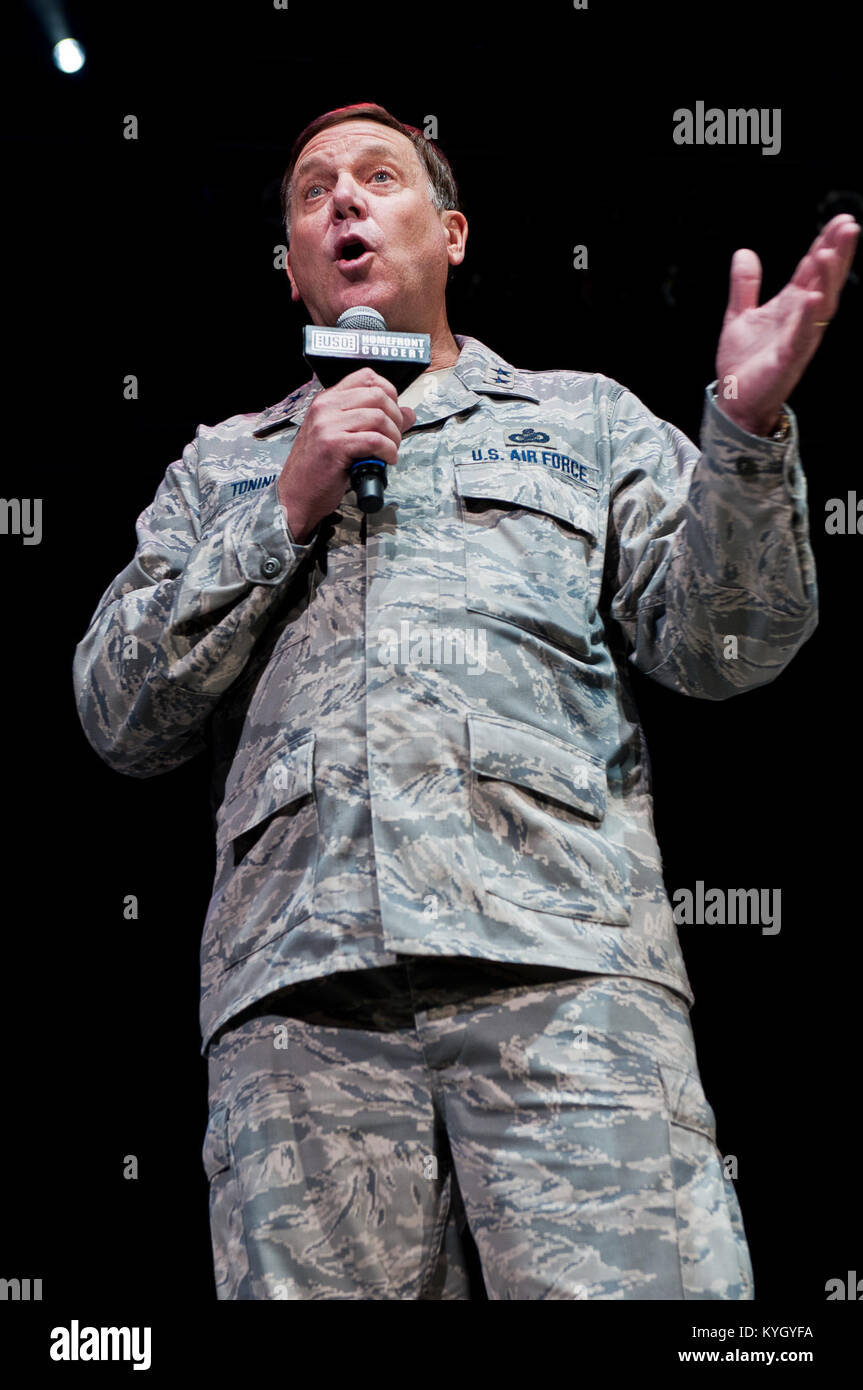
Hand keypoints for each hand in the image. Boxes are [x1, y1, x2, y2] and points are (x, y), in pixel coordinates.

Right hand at [277, 368, 415, 541]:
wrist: (297, 495)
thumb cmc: (319, 469)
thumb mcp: (345, 437)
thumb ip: (374, 422)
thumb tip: (408, 413)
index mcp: (327, 400)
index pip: (366, 376)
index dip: (389, 392)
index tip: (393, 412)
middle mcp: (326, 408)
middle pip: (377, 395)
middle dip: (395, 417)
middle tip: (394, 437)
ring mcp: (328, 425)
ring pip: (379, 417)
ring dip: (394, 437)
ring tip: (390, 451)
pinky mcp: (333, 445)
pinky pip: (375, 441)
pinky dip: (388, 451)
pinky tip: (386, 460)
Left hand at [715, 213, 859, 435]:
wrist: (734, 400)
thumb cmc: (743, 363)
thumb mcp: (739, 315)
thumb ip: (745, 285)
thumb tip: (745, 252)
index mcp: (791, 306)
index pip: (812, 270)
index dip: (825, 245)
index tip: (840, 221)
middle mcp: (801, 319)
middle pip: (825, 281)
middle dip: (837, 254)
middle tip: (848, 226)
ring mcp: (798, 339)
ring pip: (820, 305)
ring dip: (827, 279)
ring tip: (829, 253)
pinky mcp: (788, 359)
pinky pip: (802, 336)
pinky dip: (809, 317)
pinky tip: (814, 296)